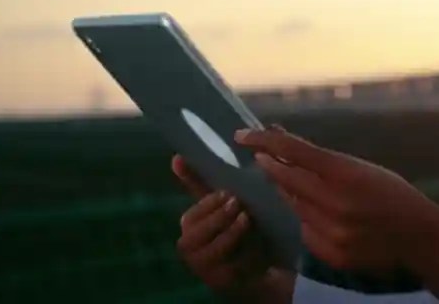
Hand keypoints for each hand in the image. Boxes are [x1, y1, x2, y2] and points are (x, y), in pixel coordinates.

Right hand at [172, 155, 284, 299]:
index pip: (192, 213)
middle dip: (218, 216)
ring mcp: (202, 267)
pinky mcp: (220, 282)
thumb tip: (180, 155)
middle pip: (195, 232)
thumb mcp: (225, 203)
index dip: (208, 202)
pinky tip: (256, 245)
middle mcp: (189, 247)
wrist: (258, 265)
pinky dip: (244, 255)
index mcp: (190, 225)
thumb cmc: (238, 228)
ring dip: (230, 233)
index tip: (226, 193)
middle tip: (239, 204)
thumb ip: (205, 180)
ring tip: (246, 219)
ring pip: (211, 250)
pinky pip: (229, 269)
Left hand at [234, 127, 438, 293]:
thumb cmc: (392, 195)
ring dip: (292, 194)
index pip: (294, 152)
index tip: (242, 135)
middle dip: (269, 165)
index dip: (263, 141)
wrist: (418, 237)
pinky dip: (308, 220)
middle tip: (259, 155)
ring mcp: (330, 232)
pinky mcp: (329, 253)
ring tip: (308, 187)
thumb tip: (287, 148)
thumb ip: (325, 163)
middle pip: (285, 179)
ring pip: (294, 207)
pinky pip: (305, 230)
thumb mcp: (362, 169)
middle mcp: (334, 203)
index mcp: (346, 173)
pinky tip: (327, 217)